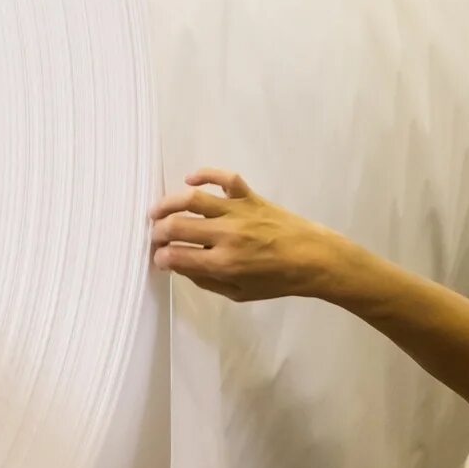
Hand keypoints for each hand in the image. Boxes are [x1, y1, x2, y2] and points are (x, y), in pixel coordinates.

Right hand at [150, 171, 344, 301]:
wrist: (314, 259)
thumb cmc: (277, 280)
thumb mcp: (239, 293)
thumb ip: (206, 280)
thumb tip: (179, 265)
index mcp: (224, 263)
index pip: (178, 256)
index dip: (161, 257)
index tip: (158, 257)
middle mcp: (227, 235)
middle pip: (178, 227)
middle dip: (158, 232)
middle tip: (154, 236)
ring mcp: (238, 212)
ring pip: (193, 200)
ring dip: (168, 203)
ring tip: (156, 210)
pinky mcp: (250, 197)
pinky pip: (224, 178)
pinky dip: (205, 174)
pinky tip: (190, 179)